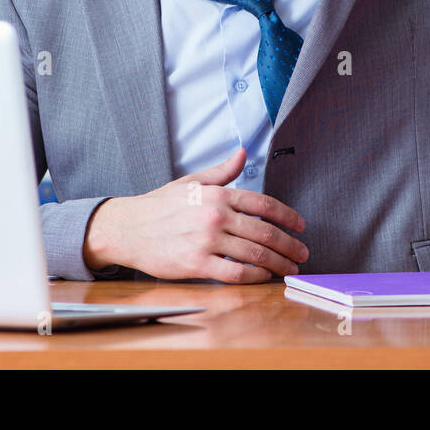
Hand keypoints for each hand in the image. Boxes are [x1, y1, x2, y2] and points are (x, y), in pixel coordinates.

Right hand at [83, 146, 308, 282]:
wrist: (128, 228)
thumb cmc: (159, 206)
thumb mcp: (191, 182)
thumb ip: (222, 171)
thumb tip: (243, 152)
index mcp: (218, 193)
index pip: (265, 204)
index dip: (288, 217)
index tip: (301, 226)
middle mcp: (216, 215)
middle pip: (265, 232)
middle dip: (290, 245)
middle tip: (302, 254)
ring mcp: (207, 240)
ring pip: (255, 254)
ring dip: (278, 264)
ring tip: (289, 269)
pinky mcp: (196, 263)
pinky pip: (235, 273)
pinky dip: (255, 277)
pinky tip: (264, 277)